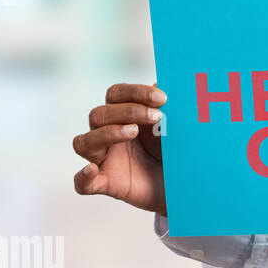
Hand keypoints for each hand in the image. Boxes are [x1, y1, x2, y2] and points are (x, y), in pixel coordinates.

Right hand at [72, 82, 167, 214]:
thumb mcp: (176, 127)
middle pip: (98, 114)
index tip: (162, 98)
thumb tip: (165, 83)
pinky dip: (83, 177)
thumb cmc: (176, 150)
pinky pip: (83, 183)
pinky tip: (92, 169)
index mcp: (123, 115)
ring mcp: (104, 160)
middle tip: (157, 117)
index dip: (135, 92)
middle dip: (128, 111)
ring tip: (134, 131)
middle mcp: (108, 134)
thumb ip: (171, 106)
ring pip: (84, 142)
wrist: (183, 184)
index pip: (116, 94)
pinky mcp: (105, 184)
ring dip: (107, 133)